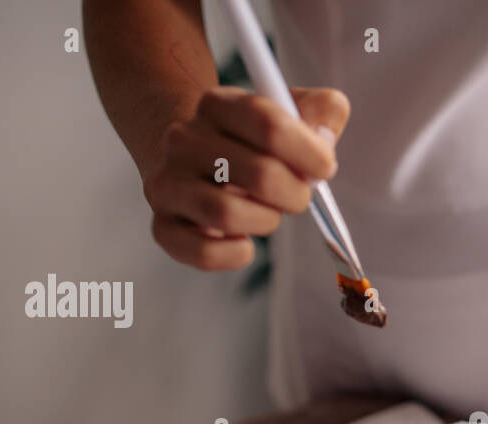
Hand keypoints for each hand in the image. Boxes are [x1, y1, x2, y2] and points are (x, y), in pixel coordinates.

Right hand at [142, 86, 349, 270]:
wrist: (194, 160)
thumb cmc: (253, 141)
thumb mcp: (291, 111)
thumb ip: (323, 110)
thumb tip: (324, 140)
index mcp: (218, 105)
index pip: (269, 124)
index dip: (309, 153)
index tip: (324, 168)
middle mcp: (184, 140)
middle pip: (260, 175)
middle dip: (296, 194)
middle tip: (298, 196)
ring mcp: (167, 183)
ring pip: (227, 214)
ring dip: (266, 221)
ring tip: (268, 214)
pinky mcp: (163, 225)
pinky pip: (203, 252)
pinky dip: (236, 253)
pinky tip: (243, 240)